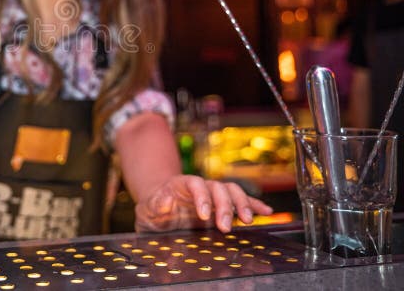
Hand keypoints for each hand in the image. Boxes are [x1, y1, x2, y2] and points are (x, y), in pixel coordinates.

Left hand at [134, 175, 272, 233]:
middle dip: (224, 206)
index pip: (195, 184)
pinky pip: (240, 201)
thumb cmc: (152, 209)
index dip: (202, 198)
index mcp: (181, 184)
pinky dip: (253, 205)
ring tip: (248, 220)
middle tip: (225, 227)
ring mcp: (212, 194)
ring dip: (241, 204)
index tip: (204, 216)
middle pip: (217, 188)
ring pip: (231, 192)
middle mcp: (200, 186)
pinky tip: (266, 212)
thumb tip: (164, 201)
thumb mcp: (147, 209)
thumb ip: (155, 205)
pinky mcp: (221, 205)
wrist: (159, 207)